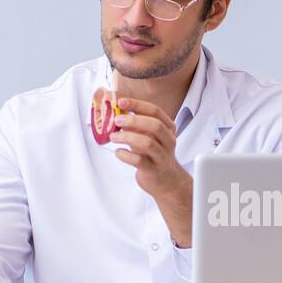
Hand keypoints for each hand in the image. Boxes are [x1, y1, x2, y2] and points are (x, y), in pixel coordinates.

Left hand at [108, 93, 193, 246]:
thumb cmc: (153, 154)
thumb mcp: (147, 136)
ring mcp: (162, 156)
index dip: (137, 104)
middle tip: (117, 120)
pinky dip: (125, 155)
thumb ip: (135, 125)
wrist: (166, 180)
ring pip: (147, 143)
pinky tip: (119, 152)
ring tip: (113, 137)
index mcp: (168, 128)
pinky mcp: (154, 169)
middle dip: (133, 120)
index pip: (155, 111)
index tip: (121, 101)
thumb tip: (115, 111)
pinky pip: (139, 161)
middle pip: (154, 125)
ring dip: (126, 137)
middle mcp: (168, 141)